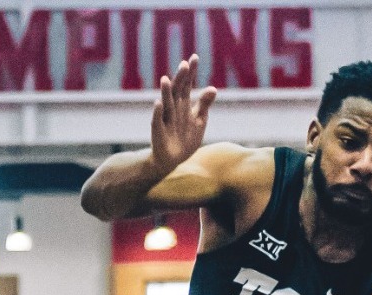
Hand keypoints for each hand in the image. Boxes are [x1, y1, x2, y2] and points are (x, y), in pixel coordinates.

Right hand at [150, 54, 217, 173]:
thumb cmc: (186, 139)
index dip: (191, 72)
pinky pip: (157, 121)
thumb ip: (204, 104)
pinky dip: (157, 113)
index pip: (187, 84)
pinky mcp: (158, 132)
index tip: (195, 57)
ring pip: (166, 103)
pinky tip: (158, 103)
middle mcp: (173, 108)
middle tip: (184, 64)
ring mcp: (165, 119)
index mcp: (184, 104)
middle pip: (177, 91)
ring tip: (166, 79)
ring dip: (166, 92)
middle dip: (180, 78)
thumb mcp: (199, 121)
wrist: (172, 161)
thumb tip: (213, 88)